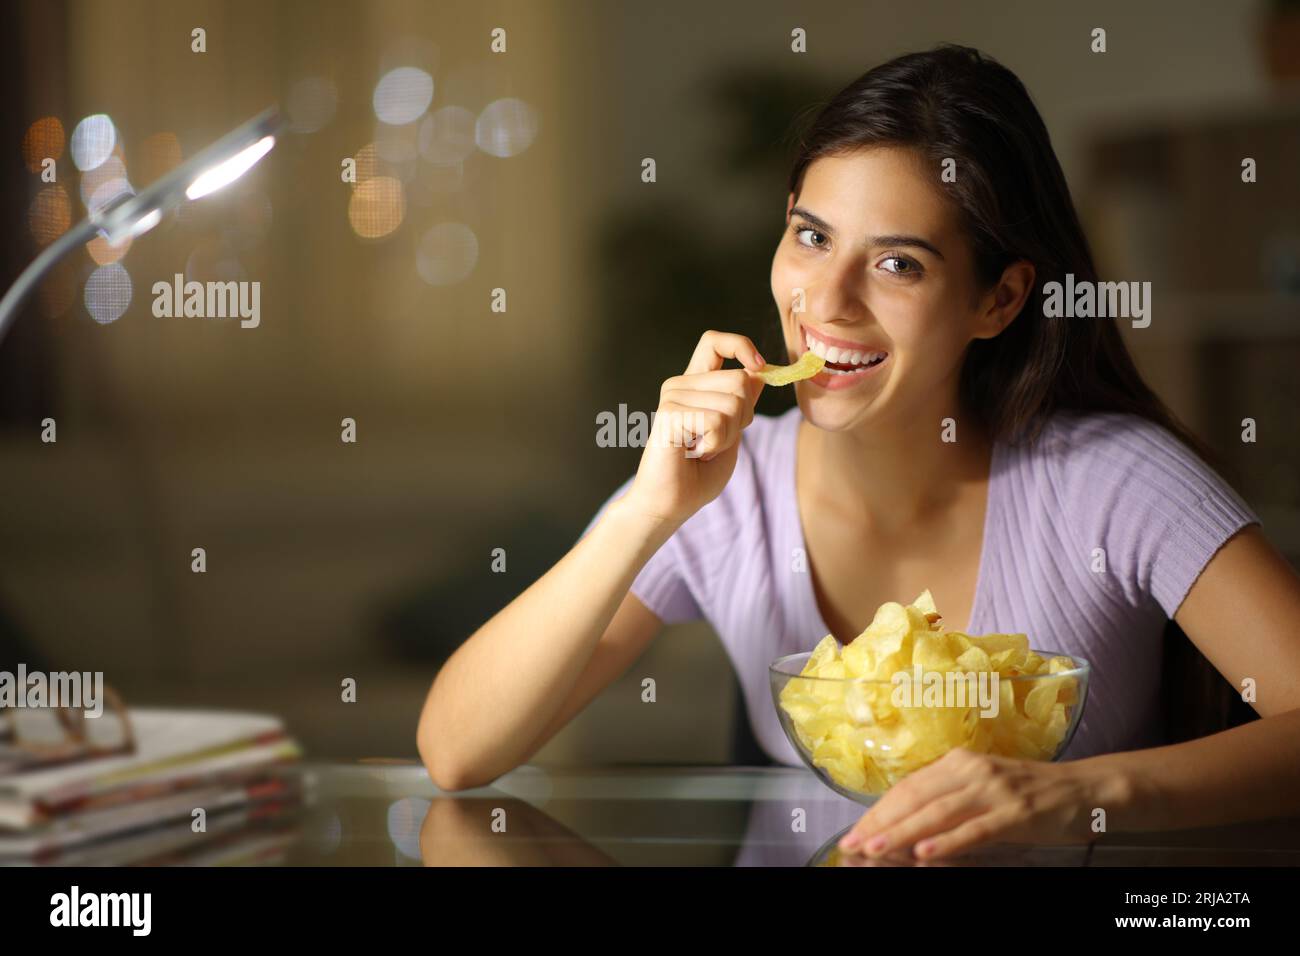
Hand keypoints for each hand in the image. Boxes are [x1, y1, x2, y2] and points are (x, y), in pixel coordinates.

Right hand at [621, 330, 766, 526]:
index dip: (741, 346)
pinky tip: (695, 453)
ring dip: (728, 436)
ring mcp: (672, 396)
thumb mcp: (730, 433)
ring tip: (703, 449)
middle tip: (717, 440)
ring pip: (733, 403)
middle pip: (741, 380)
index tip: (759, 367)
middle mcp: (681, 384)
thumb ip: (742, 403)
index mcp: (694, 384)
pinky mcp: (669, 414)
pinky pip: (716, 421)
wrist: (670, 503)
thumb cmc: (697, 474)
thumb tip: (758, 373)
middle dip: (744, 417)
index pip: (715, 341)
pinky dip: (716, 445)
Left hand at [837, 748, 1113, 861]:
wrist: (1083, 789)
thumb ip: (948, 798)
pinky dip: (947, 842)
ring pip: (938, 812)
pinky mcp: (1015, 812)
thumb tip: (905, 822)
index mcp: (959, 762)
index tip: (856, 830)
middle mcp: (972, 770)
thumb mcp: (982, 787)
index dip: (879, 810)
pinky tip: (925, 854)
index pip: (908, 787)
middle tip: (855, 843)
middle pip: (916, 798)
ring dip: (903, 833)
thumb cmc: (1028, 791)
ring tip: (877, 849)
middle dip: (882, 823)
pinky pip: (975, 829)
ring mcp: (994, 790)